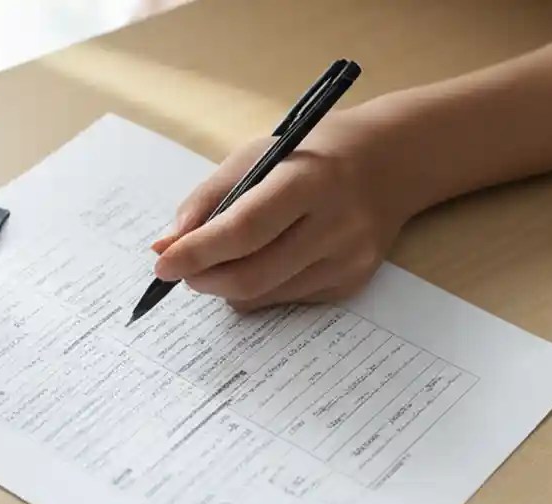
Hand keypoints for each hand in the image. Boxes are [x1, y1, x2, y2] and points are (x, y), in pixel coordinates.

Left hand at [152, 117, 407, 310]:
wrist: (388, 164)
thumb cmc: (309, 156)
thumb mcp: (255, 156)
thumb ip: (207, 199)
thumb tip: (164, 246)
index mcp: (309, 181)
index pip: (244, 230)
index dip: (197, 252)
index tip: (162, 264)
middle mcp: (336, 225)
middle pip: (252, 275)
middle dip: (204, 278)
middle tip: (182, 270)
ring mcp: (348, 259)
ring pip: (264, 295)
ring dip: (227, 285)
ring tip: (222, 259)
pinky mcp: (352, 283)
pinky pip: (285, 299)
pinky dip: (260, 286)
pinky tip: (267, 258)